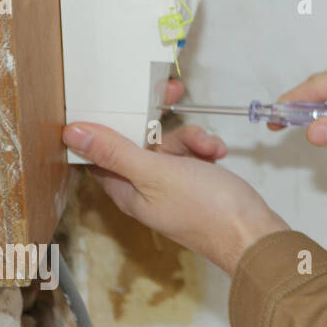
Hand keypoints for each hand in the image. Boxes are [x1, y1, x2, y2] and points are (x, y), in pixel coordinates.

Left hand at [61, 80, 288, 274]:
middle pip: (140, 143)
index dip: (109, 124)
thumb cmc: (206, 208)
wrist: (254, 234)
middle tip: (173, 93)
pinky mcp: (197, 183)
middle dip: (160, 124)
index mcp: (126, 190)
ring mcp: (172, 186)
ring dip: (191, 138)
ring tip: (210, 147)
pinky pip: (193, 156)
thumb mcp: (157, 174)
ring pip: (170, 147)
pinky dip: (205, 149)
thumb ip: (115, 152)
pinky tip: (219, 153)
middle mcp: (144, 188)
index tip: (123, 98)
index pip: (101, 152)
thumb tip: (71, 133)